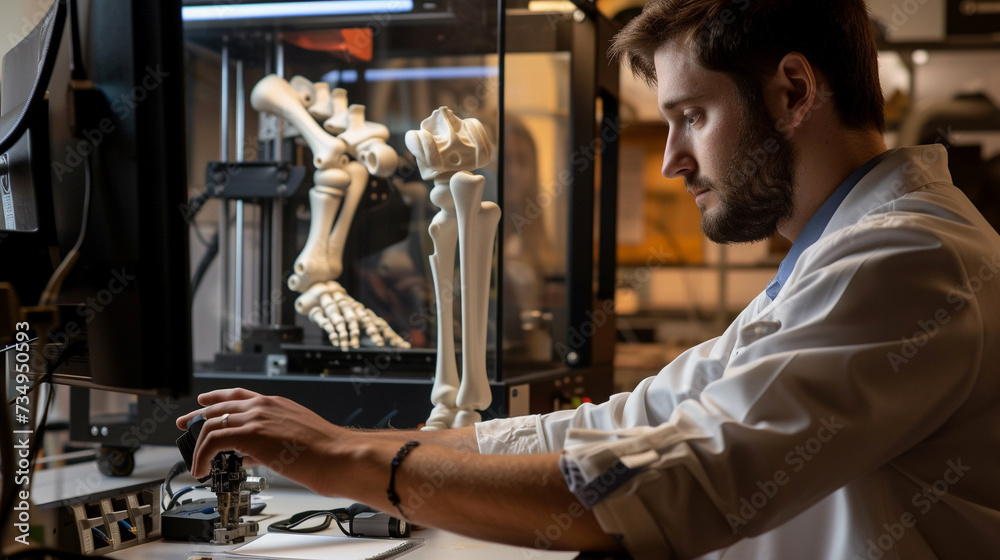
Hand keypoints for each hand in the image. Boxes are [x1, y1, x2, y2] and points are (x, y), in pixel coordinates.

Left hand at [175, 388, 343, 493]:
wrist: (338, 456)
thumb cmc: (326, 453)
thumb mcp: (295, 441)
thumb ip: (268, 444)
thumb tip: (249, 456)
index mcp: (277, 404)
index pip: (239, 396)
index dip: (217, 399)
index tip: (202, 404)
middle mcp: (265, 406)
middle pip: (219, 406)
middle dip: (197, 417)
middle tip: (184, 425)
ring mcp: (257, 417)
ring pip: (212, 424)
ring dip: (199, 445)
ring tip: (196, 462)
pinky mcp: (251, 434)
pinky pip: (213, 440)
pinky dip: (202, 455)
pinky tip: (202, 469)